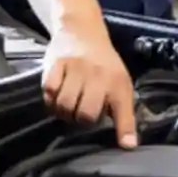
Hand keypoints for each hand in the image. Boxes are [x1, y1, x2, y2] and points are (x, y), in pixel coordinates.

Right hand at [41, 19, 137, 147]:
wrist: (82, 30)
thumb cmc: (103, 63)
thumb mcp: (120, 84)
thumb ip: (123, 114)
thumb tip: (128, 145)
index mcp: (118, 83)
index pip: (123, 110)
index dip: (124, 130)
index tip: (126, 146)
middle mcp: (99, 76)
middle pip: (85, 114)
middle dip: (80, 120)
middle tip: (80, 113)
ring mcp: (76, 68)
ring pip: (64, 105)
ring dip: (63, 112)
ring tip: (67, 106)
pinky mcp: (56, 63)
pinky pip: (49, 91)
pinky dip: (50, 98)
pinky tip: (56, 94)